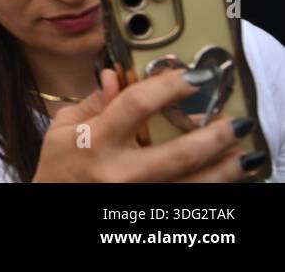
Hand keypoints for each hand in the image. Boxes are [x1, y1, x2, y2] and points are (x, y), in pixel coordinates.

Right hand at [33, 68, 254, 182]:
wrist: (51, 203)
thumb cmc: (58, 165)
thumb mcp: (64, 126)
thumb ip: (95, 101)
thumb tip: (117, 76)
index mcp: (96, 141)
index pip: (136, 106)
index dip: (168, 87)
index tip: (194, 76)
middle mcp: (119, 172)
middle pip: (178, 154)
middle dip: (213, 136)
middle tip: (233, 122)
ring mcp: (137, 196)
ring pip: (193, 186)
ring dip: (223, 168)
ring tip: (239, 151)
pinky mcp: (147, 213)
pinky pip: (187, 201)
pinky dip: (209, 187)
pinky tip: (223, 176)